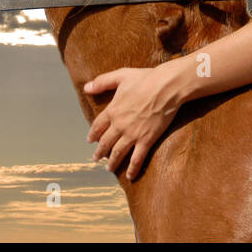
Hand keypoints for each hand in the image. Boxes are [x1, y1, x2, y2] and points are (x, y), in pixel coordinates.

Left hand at [84, 65, 180, 179]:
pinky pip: (137, 158)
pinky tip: (130, 176)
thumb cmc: (145, 79)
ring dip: (112, 162)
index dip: (93, 134)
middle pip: (105, 142)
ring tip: (108, 169)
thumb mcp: (121, 76)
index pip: (98, 126)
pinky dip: (132, 168)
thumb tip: (85, 88)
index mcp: (113, 110)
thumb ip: (102, 82)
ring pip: (118, 153)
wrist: (166, 87)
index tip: (90, 140)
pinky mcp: (146, 140)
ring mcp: (132, 134)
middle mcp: (119, 125)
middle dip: (99, 152)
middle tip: (96, 158)